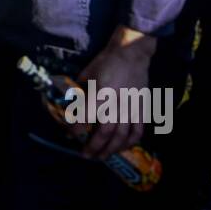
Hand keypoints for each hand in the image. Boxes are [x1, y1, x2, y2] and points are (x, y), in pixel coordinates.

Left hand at [74, 26, 156, 159]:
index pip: (86, 117)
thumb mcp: (86, 74)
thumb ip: (79, 92)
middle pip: (105, 132)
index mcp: (101, 94)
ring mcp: (132, 107)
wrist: (132, 52)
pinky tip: (122, 148)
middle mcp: (117, 104)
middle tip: (85, 155)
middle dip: (93, 147)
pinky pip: (138, 131)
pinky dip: (130, 143)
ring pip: (123, 136)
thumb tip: (70, 106)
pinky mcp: (142, 108)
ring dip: (111, 150)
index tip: (68, 134)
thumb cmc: (106, 62)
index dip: (75, 128)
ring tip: (101, 157)